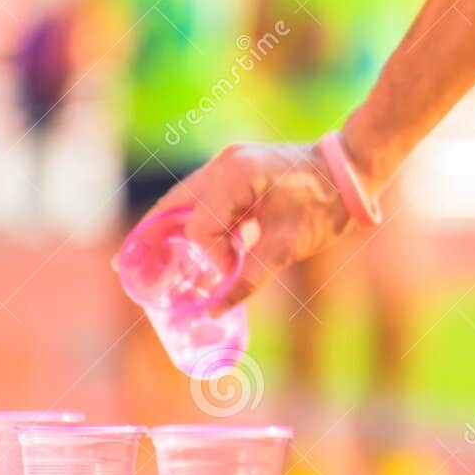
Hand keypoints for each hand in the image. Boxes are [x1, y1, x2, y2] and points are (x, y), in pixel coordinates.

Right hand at [143, 143, 353, 310]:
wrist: (351, 171)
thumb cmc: (325, 204)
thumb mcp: (290, 245)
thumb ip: (251, 276)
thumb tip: (216, 310)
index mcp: (236, 175)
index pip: (200, 227)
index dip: (210, 261)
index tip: (226, 281)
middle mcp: (224, 165)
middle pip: (172, 206)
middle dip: (149, 238)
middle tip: (124, 268)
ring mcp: (228, 165)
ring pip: (182, 201)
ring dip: (165, 230)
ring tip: (140, 258)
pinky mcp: (235, 172)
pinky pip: (201, 200)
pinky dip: (187, 223)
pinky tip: (173, 244)